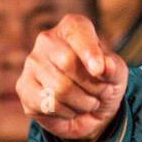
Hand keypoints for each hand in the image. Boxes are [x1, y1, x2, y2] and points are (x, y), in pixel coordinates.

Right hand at [16, 13, 128, 141]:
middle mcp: (47, 40)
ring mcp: (32, 63)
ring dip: (83, 103)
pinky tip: (71, 109)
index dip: (89, 52)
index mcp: (72, 28)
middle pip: (68, 63)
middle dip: (93, 85)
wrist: (91, 109)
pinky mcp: (23, 87)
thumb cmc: (104, 82)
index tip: (99, 71)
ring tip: (89, 102)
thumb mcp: (118, 74)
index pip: (76, 31)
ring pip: (59, 88)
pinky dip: (68, 113)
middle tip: (103, 92)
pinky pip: (48, 105)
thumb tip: (105, 66)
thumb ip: (114, 68)